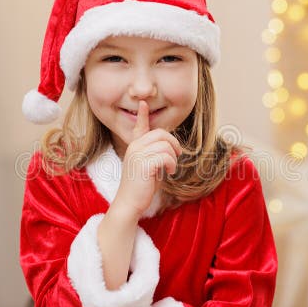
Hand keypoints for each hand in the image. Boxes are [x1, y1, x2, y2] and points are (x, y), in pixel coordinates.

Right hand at [116, 100, 182, 216]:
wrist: (130, 203)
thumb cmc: (141, 188)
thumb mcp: (148, 167)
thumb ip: (155, 155)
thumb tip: (169, 148)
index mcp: (134, 147)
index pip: (139, 127)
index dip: (142, 115)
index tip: (143, 103)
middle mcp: (134, 148)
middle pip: (161, 134)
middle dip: (173, 143)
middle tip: (177, 154)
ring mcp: (137, 155)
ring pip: (165, 146)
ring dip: (173, 157)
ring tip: (171, 168)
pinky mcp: (144, 164)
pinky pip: (166, 156)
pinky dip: (172, 164)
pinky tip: (170, 172)